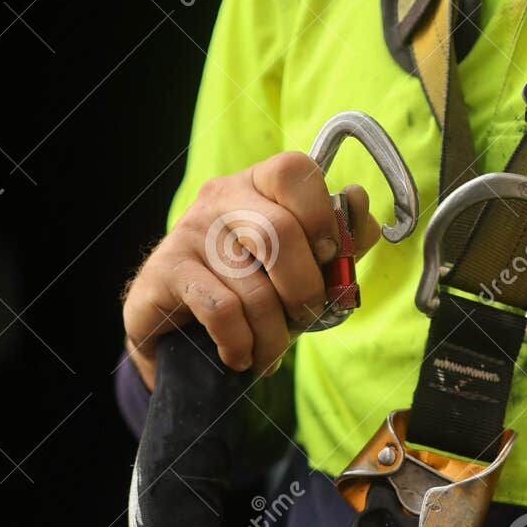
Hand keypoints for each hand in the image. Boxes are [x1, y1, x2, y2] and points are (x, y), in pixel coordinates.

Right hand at [123, 153, 379, 385]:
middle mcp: (221, 197)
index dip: (322, 215)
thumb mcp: (302, 269)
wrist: (178, 333)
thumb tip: (360, 201)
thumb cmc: (250, 294)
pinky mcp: (166, 270)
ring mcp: (190, 230)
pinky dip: (240, 344)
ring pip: (253, 286)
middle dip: (305, 291)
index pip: (293, 171)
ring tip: (269, 353)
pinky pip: (222, 311)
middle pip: (279, 232)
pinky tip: (239, 356)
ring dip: (273, 336)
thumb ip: (340, 240)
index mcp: (259, 185)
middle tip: (305, 318)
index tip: (330, 259)